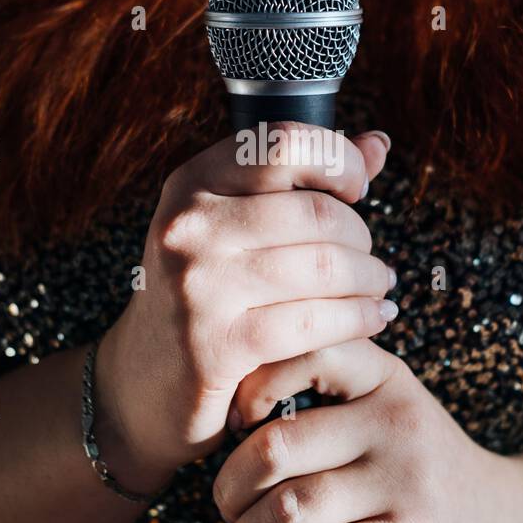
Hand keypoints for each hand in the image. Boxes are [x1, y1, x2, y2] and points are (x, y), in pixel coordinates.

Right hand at [96, 125, 396, 488]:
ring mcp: (199, 285)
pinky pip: (315, 322)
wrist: (143, 380)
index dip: (339, 160)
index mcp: (192, 183)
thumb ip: (304, 180)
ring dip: (369, 280)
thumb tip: (378, 143)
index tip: (358, 190)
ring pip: (324, 268)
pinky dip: (358, 320)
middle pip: (316, 213)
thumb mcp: (234, 226)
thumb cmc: (204, 293)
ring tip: (379, 288)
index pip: (285, 143)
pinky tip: (373, 321)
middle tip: (372, 259)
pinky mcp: (217, 344)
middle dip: (362, 238)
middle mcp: (188, 225)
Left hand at [211, 340, 522, 522]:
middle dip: (230, 487)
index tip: (234, 424)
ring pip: (291, 508)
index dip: (250, 387)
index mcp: (383, 377)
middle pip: (277, 445)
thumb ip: (328, 399)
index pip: (304, 354)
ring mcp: (408, 481)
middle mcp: (395, 420)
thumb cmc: (421, 469)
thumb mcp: (389, 411)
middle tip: (223, 509)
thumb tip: (224, 419)